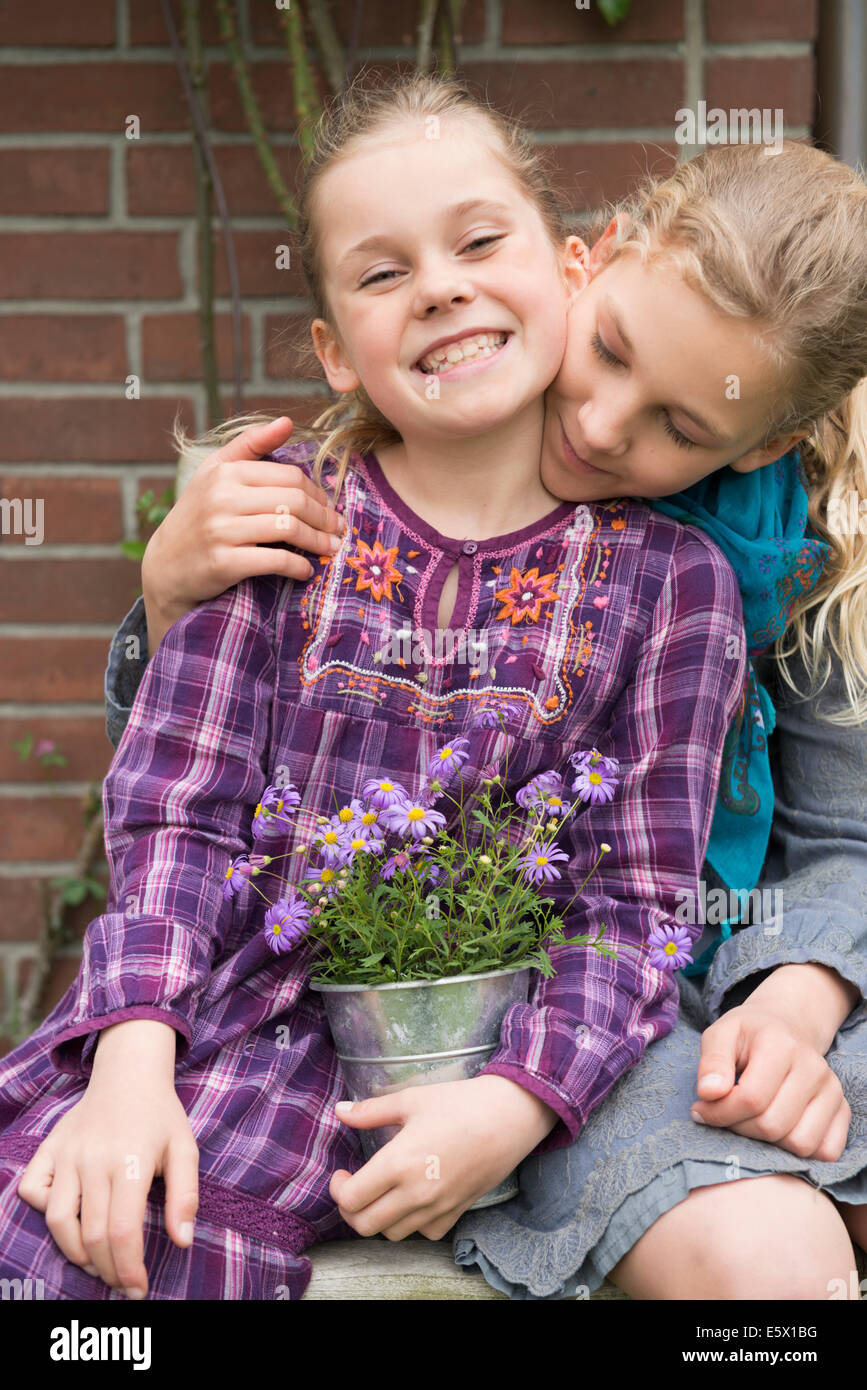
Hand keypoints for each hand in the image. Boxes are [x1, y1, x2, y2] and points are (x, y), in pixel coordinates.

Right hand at [16, 1021, 197, 1298]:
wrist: (129, 1072)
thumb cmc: (160, 1115)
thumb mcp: (185, 1149)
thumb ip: (185, 1196)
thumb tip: (183, 1241)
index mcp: (131, 1160)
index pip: (123, 1231)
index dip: (129, 1268)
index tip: (138, 1288)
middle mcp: (94, 1159)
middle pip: (93, 1234)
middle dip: (107, 1269)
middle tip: (122, 1281)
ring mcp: (67, 1154)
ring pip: (58, 1220)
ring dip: (75, 1252)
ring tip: (97, 1263)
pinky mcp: (49, 1149)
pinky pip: (32, 1189)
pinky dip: (44, 1212)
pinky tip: (70, 1221)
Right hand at [142, 416, 345, 634]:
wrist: (166, 563)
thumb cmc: (198, 513)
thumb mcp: (216, 471)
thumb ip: (251, 445)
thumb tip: (288, 422)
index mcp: (226, 471)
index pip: (290, 476)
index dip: (318, 492)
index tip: (330, 507)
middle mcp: (223, 497)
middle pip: (294, 500)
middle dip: (324, 517)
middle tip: (339, 529)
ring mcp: (222, 531)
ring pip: (288, 528)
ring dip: (318, 541)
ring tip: (331, 548)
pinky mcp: (224, 563)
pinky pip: (275, 560)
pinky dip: (298, 566)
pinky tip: (306, 569)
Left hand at [329, 1074, 557, 1241]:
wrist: (509, 1116)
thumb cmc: (459, 1103)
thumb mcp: (411, 1099)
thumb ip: (371, 1111)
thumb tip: (339, 1112)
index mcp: (398, 1163)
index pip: (350, 1198)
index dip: (337, 1189)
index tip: (343, 1173)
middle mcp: (415, 1192)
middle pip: (365, 1224)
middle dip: (351, 1209)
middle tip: (355, 1187)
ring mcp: (438, 1206)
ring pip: (392, 1234)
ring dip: (379, 1218)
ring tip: (382, 1193)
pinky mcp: (457, 1211)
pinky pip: (426, 1233)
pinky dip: (413, 1224)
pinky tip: (413, 1200)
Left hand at [690, 1001, 850, 1161]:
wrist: (786, 1028)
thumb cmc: (749, 1035)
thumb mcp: (720, 1034)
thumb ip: (712, 1062)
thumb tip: (709, 1092)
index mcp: (781, 1045)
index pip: (751, 1098)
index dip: (719, 1113)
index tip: (702, 1109)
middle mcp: (813, 1067)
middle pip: (772, 1126)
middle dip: (739, 1128)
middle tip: (726, 1116)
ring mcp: (832, 1090)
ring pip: (800, 1144)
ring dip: (768, 1144)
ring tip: (751, 1121)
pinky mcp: (842, 1109)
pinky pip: (826, 1151)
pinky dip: (798, 1152)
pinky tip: (777, 1131)